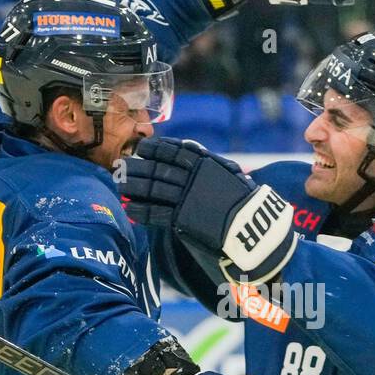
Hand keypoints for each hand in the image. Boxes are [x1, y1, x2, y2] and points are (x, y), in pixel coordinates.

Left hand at [123, 137, 296, 283]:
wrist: (253, 227)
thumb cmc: (245, 202)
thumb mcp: (231, 176)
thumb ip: (210, 164)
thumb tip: (194, 151)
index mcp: (205, 164)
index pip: (174, 151)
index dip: (156, 149)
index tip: (143, 148)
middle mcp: (192, 178)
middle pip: (158, 170)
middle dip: (137, 168)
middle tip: (121, 166)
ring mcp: (186, 198)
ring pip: (153, 190)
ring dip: (134, 188)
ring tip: (120, 187)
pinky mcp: (183, 218)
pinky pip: (156, 214)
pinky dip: (141, 212)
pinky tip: (130, 210)